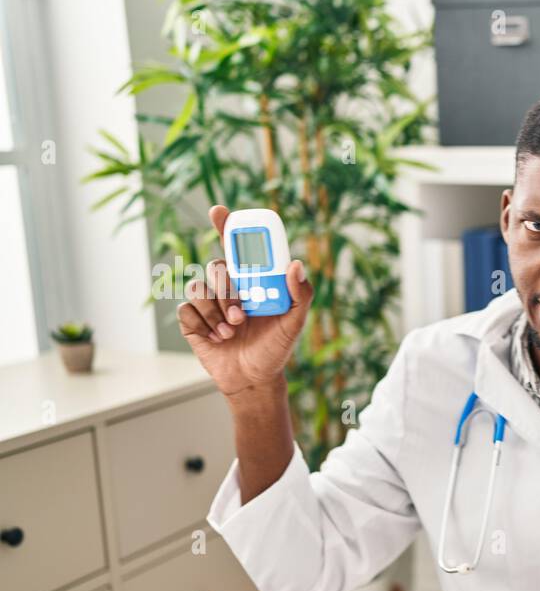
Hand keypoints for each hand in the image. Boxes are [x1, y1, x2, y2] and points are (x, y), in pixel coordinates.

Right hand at [177, 205, 312, 397]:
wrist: (254, 379)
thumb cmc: (276, 349)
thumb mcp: (294, 323)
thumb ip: (300, 295)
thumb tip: (295, 264)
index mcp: (251, 281)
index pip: (237, 247)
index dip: (226, 226)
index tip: (219, 211)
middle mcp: (227, 286)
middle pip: (216, 266)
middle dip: (226, 288)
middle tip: (242, 313)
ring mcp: (207, 302)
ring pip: (198, 287)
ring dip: (216, 311)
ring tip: (232, 331)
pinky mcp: (191, 320)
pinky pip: (187, 309)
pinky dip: (204, 325)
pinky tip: (218, 339)